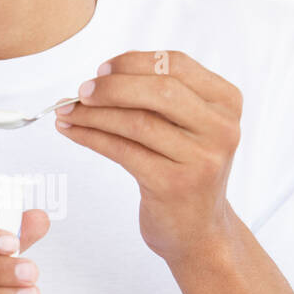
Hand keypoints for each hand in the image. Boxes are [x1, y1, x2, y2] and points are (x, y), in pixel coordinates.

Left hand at [53, 50, 241, 265]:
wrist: (199, 231)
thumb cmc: (185, 171)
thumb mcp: (187, 127)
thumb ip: (158, 98)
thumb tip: (99, 77)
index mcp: (226, 103)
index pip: (176, 65)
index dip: (134, 62)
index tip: (103, 69)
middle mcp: (220, 128)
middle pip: (159, 90)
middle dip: (113, 86)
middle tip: (82, 91)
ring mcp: (200, 158)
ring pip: (137, 122)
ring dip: (93, 114)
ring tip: (67, 111)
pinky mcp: (173, 184)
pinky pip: (122, 151)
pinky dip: (91, 137)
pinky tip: (73, 131)